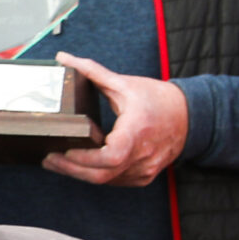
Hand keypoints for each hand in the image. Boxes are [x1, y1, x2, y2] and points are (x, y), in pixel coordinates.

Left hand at [42, 53, 188, 186]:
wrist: (189, 116)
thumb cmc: (158, 99)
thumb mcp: (124, 84)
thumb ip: (92, 71)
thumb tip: (64, 58)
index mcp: (138, 130)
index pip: (111, 156)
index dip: (85, 158)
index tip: (65, 150)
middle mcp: (143, 154)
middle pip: (102, 175)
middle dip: (71, 169)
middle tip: (48, 159)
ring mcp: (145, 169)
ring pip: (106, 181)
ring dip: (80, 174)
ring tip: (58, 162)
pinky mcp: (145, 176)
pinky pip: (116, 181)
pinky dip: (97, 175)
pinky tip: (81, 166)